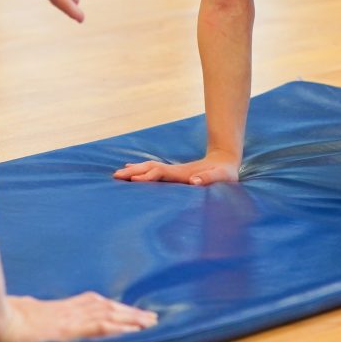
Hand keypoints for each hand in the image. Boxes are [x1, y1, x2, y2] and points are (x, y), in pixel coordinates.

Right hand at [0, 292, 157, 341]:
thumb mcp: (16, 310)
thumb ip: (26, 311)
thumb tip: (25, 309)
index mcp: (55, 307)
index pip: (90, 304)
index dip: (110, 306)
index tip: (124, 308)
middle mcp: (66, 310)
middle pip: (105, 307)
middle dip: (128, 312)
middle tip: (149, 316)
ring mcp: (68, 318)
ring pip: (109, 315)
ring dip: (131, 319)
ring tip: (150, 323)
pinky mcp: (68, 328)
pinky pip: (101, 327)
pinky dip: (120, 328)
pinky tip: (134, 331)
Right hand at [113, 154, 239, 185]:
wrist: (225, 160)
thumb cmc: (225, 173)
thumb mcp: (221, 176)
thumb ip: (208, 178)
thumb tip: (193, 181)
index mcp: (183, 174)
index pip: (161, 173)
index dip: (148, 175)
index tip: (134, 179)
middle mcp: (176, 171)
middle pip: (150, 168)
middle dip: (133, 171)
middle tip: (115, 176)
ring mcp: (174, 171)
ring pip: (150, 168)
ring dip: (134, 170)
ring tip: (117, 174)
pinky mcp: (175, 174)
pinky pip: (153, 171)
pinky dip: (141, 170)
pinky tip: (132, 171)